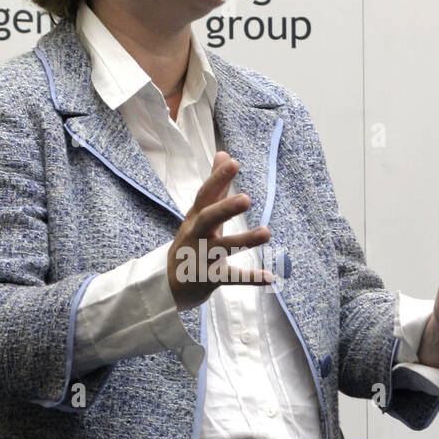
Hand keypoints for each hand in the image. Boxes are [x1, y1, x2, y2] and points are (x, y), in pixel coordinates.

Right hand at [167, 152, 274, 311]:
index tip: (233, 162)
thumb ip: (216, 186)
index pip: (206, 194)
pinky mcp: (208, 278)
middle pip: (208, 219)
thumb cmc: (192, 242)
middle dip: (225, 208)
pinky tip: (270, 277)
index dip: (218, 179)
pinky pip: (230, 277)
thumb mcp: (201, 214)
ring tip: (267, 233)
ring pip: (223, 247)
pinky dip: (250, 278)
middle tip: (246, 199)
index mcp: (196, 217)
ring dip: (244, 240)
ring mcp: (201, 257)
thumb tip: (224, 153)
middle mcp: (197, 234)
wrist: (168, 284)